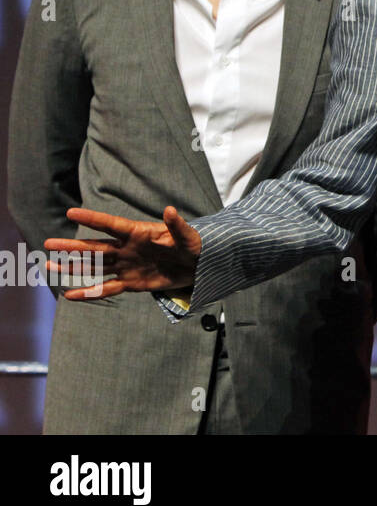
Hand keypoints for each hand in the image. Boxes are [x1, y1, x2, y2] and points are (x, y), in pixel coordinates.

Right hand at [44, 206, 200, 299]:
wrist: (199, 265)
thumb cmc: (194, 245)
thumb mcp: (188, 236)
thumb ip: (177, 225)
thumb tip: (170, 210)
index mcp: (138, 233)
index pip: (111, 225)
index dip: (92, 219)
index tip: (71, 212)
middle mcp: (127, 249)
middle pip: (95, 248)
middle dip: (72, 247)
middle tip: (49, 244)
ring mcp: (127, 266)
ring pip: (95, 267)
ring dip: (74, 267)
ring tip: (50, 266)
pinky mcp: (131, 283)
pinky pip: (107, 288)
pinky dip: (89, 293)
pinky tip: (69, 295)